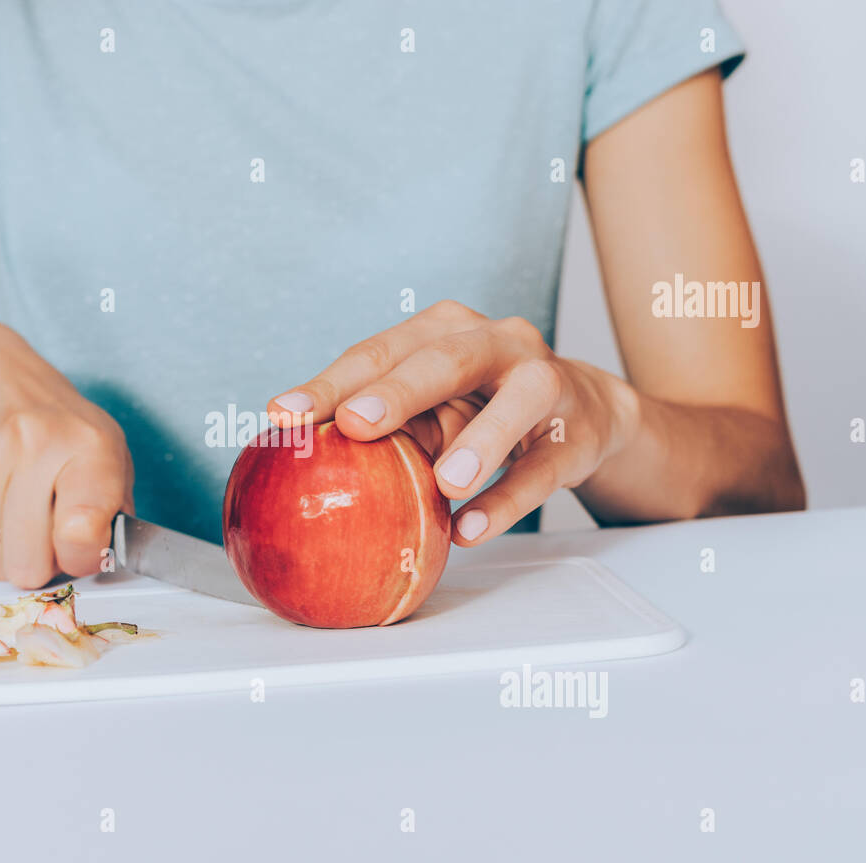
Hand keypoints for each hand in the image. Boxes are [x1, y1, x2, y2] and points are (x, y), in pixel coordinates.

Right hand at [0, 316, 133, 586]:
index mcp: (90, 446)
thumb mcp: (104, 448)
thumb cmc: (50, 417)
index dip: (80, 558)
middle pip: (31, 565)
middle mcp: (37, 446)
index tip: (78, 545)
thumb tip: (103, 560)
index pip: (83, 535)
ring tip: (13, 501)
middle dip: (38, 560)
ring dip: (6, 544)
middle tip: (42, 528)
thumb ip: (114, 510)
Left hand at [266, 300, 639, 544]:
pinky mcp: (573, 435)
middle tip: (355, 424)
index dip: (330, 382)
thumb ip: (382, 418)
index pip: (380, 351)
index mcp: (446, 328)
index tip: (282, 414)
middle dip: (399, 392)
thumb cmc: (482, 403)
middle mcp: (498, 341)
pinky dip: (506, 502)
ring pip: (516, 405)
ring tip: (442, 483)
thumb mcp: (431, 402)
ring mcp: (545, 383)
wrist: (583, 412)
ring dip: (478, 443)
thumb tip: (300, 454)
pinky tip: (470, 530)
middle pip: (446, 360)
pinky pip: (540, 470)